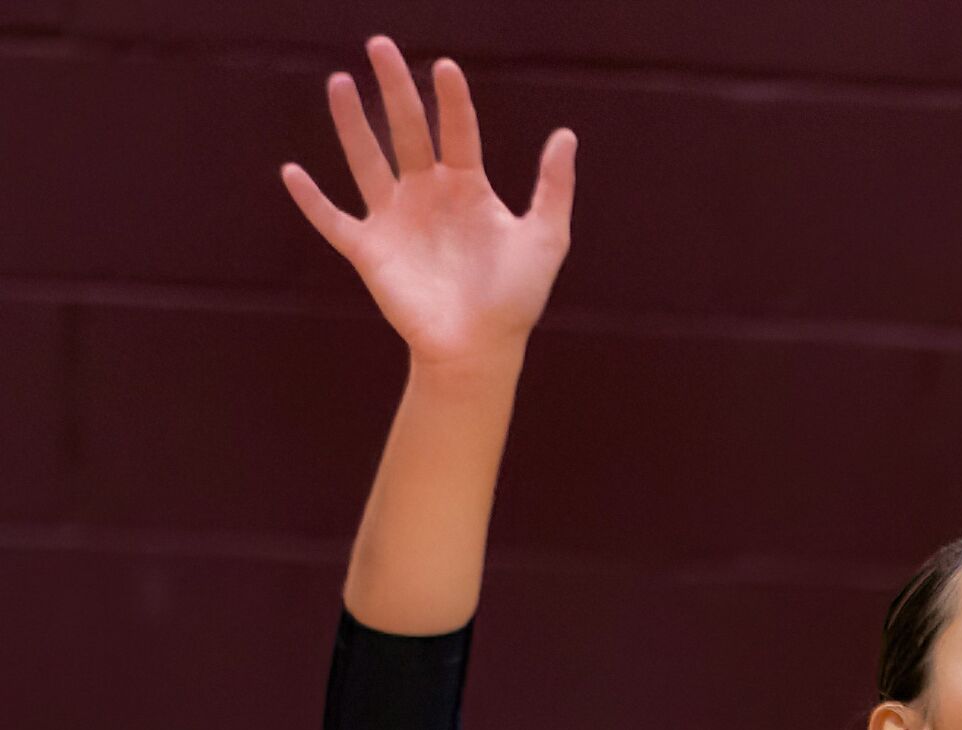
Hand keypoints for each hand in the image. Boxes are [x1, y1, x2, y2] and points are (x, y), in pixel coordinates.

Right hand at [279, 35, 575, 365]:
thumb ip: (553, 187)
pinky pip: (333, 220)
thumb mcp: (544, 238)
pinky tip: (292, 172)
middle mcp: (427, 194)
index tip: (445, 66)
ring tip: (339, 81)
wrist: (481, 348)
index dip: (452, 100)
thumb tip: (566, 135)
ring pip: (367, 160)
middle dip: (394, 89)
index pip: (458, 130)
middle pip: (408, 130)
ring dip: (351, 124)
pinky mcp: (370, 250)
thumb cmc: (515, 298)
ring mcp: (396, 219)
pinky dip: (312, 200)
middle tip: (380, 45)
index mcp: (468, 188)